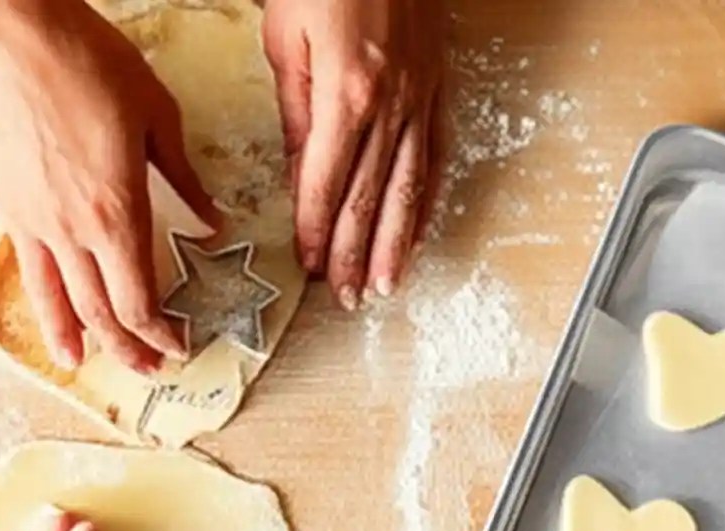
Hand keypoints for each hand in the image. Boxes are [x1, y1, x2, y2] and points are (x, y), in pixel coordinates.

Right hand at [0, 0, 219, 371]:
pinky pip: (25, 270)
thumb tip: (211, 219)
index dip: (160, 332)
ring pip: (57, 301)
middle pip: (101, 313)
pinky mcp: (3, 206)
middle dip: (129, 348)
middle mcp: (71, 230)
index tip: (179, 345)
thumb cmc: (85, 61)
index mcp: (116, 211)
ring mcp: (30, 222)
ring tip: (85, 366)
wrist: (8, 33)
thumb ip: (184, 178)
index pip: (140, 299)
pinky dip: (40, 303)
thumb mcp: (157, 115)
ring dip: (78, 341)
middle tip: (150, 367)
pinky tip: (47, 315)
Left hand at [262, 0, 446, 308]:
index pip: (325, 183)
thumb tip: (296, 172)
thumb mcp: (286, 40)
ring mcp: (421, 96)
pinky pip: (434, 155)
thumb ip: (294, 112)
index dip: (315, 230)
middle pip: (368, 197)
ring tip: (383, 284)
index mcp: (346, 94)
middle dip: (353, 253)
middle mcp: (391, 104)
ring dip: (395, 242)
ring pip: (408, 186)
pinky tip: (417, 229)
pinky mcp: (437, 85)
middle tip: (345, 297)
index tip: (307, 265)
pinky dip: (426, 199)